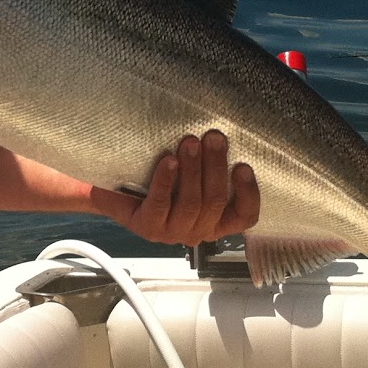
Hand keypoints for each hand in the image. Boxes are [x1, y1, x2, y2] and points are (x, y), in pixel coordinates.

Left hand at [95, 131, 259, 245]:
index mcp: (216, 221)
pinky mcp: (149, 228)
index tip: (243, 166)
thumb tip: (225, 135)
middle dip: (216, 166)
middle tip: (214, 138)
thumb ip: (209, 163)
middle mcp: (198, 230)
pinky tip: (169, 161)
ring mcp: (173, 232)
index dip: (249, 193)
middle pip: (215, 202)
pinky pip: (161, 203)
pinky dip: (166, 180)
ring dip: (193, 170)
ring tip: (190, 143)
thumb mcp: (192, 175)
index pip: (244, 216)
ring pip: (191, 203)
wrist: (118, 192)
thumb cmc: (160, 181)